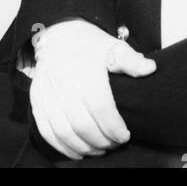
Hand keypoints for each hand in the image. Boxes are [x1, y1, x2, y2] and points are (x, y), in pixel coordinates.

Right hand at [29, 20, 156, 159]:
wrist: (57, 34)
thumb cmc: (88, 45)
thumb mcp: (112, 46)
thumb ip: (131, 60)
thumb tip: (150, 69)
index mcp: (83, 67)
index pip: (100, 106)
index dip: (114, 127)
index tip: (125, 135)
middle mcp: (62, 80)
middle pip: (82, 124)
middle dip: (101, 141)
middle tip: (113, 144)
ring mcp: (46, 91)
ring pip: (64, 131)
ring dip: (84, 147)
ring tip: (99, 149)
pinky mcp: (36, 100)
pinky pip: (47, 131)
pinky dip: (62, 146)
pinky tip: (78, 151)